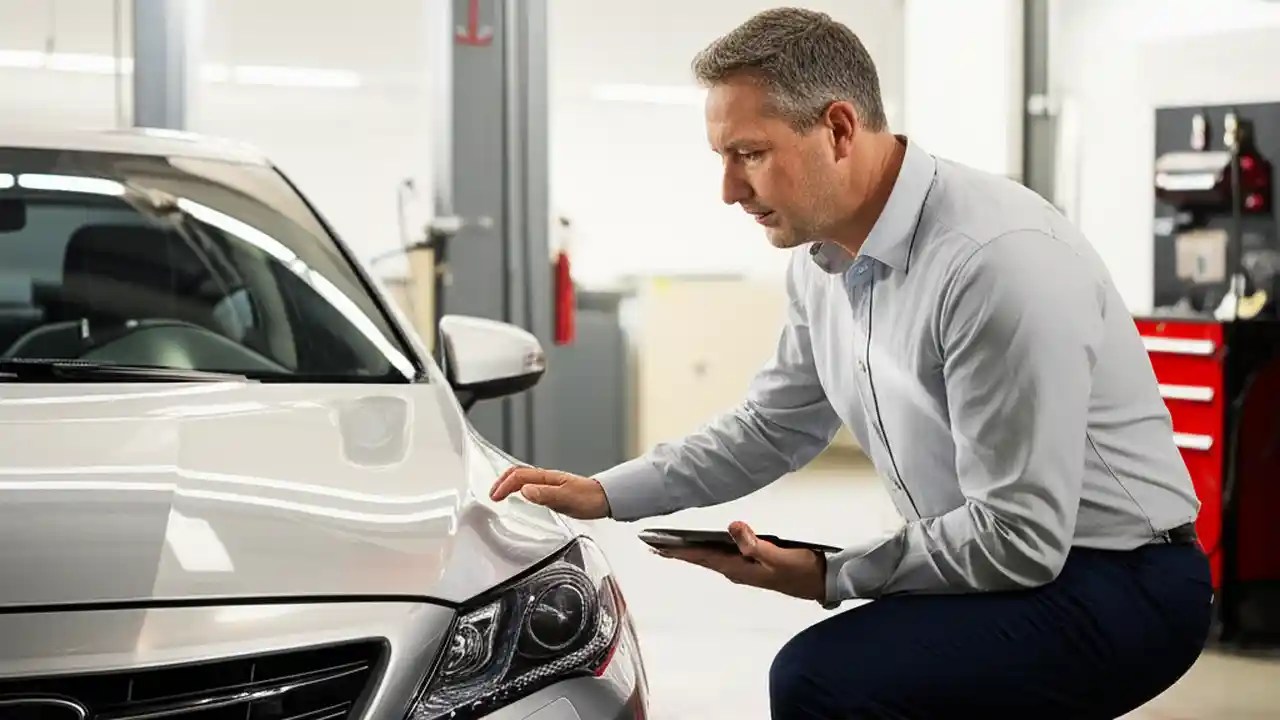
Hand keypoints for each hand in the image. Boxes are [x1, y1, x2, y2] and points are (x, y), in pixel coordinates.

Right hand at [489, 466, 610, 519]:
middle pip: (518, 474)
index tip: (495, 497)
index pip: (518, 476)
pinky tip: (522, 499)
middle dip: (502, 482)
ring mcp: (550, 484)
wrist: (606, 499)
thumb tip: (524, 491)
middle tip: (492, 495)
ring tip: (500, 495)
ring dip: (509, 485)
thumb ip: (545, 495)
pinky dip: (520, 490)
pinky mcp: (554, 491)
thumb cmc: (590, 498)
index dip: (503, 485)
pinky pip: (532, 487)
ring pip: (524, 479)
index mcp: (547, 478)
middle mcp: (547, 478)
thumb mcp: (566, 498)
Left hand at [656, 521, 827, 602]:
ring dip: (688, 551)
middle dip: (676, 551)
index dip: (678, 550)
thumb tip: (732, 527)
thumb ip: (754, 543)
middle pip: (699, 558)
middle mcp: (735, 569)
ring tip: (669, 545)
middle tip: (652, 544)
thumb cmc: (799, 570)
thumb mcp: (778, 556)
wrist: (819, 581)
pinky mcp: (750, 562)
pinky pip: (721, 554)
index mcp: (737, 568)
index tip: (657, 546)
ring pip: (708, 557)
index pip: (700, 556)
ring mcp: (742, 566)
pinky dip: (706, 549)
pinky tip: (701, 545)